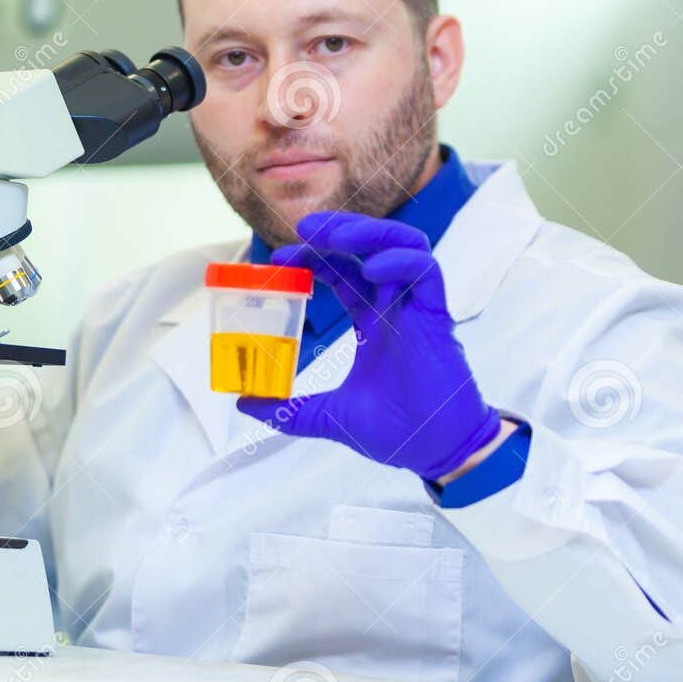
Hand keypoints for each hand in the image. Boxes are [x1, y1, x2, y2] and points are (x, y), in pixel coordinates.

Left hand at [236, 211, 503, 482]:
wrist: (437, 452)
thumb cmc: (397, 430)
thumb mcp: (327, 416)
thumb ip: (288, 409)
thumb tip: (244, 404)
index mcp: (371, 320)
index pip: (341, 272)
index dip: (312, 258)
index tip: (278, 259)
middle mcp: (394, 306)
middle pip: (369, 247)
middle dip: (337, 231)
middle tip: (302, 229)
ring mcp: (417, 308)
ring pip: (401, 245)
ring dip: (367, 233)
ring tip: (334, 236)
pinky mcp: (437, 317)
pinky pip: (426, 271)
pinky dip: (400, 261)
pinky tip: (372, 269)